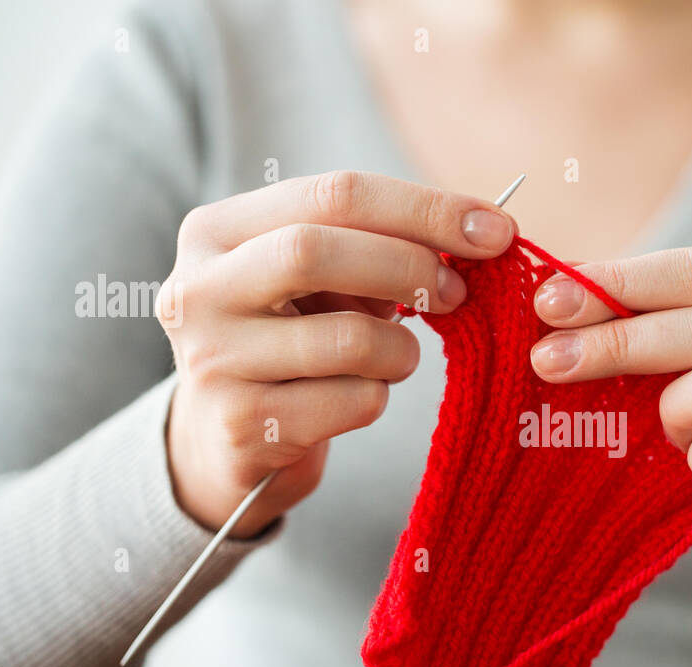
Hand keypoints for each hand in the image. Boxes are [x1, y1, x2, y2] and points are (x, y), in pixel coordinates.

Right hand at [158, 171, 514, 536]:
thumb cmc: (291, 343)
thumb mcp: (317, 282)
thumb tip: (479, 233)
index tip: (495, 231)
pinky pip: (353, 402)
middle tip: (459, 293)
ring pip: (348, 339)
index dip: (425, 209)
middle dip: (410, 267)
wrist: (228, 446)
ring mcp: (212, 362)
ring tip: (396, 358)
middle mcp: (196, 290)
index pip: (333, 194)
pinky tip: (359, 397)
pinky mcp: (243, 427)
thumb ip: (377, 246)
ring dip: (400, 350)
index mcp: (216, 232)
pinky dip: (379, 398)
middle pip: (316, 251)